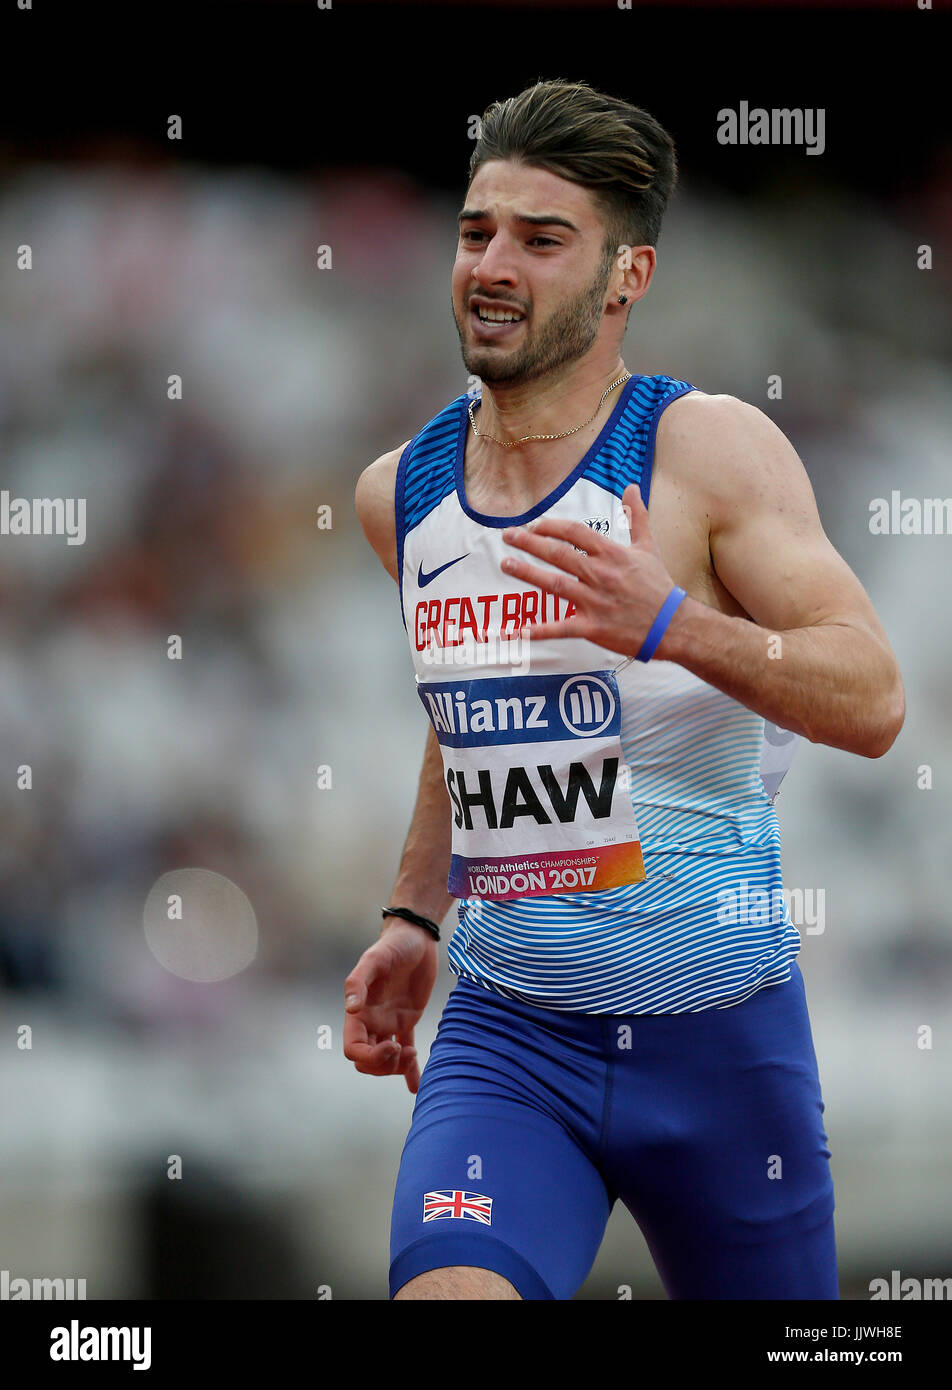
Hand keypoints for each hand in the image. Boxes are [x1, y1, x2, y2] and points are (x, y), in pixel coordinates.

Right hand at [343, 920, 438, 1093]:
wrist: (416, 938)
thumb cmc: (393, 947)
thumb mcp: (374, 960)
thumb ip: (358, 983)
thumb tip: (350, 1009)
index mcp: (360, 1012)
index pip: (354, 1049)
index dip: (369, 1057)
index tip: (392, 1046)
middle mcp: (372, 1021)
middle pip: (367, 1061)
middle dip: (383, 1066)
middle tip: (404, 1052)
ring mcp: (389, 1022)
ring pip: (385, 1059)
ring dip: (396, 1067)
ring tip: (414, 1055)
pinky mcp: (407, 1020)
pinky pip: (406, 1047)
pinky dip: (410, 1069)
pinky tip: (416, 1086)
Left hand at [499, 483, 683, 660]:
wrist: (673, 625)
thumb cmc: (659, 586)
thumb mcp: (649, 547)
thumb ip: (636, 516)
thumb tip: (631, 487)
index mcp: (611, 554)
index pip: (575, 533)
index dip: (551, 527)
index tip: (533, 525)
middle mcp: (600, 574)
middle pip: (558, 554)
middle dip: (529, 543)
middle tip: (507, 536)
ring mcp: (594, 601)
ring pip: (553, 584)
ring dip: (527, 573)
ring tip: (505, 565)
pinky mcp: (592, 627)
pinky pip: (560, 628)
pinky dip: (538, 630)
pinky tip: (516, 631)